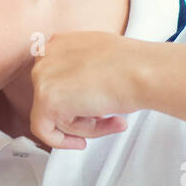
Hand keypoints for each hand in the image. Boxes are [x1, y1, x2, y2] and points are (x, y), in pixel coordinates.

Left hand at [30, 32, 140, 149]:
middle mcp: (46, 56)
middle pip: (54, 97)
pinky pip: (44, 129)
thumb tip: (79, 92)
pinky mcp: (46, 98)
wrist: (142, 71)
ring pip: (53, 115)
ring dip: (84, 126)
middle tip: (104, 118)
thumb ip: (84, 71)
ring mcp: (43, 76)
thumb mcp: (102, 60)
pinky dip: (62, 141)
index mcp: (59, 43)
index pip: (55, 79)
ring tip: (111, 122)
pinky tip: (81, 142)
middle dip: (80, 113)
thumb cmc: (134, 66)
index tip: (88, 109)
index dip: (74, 98)